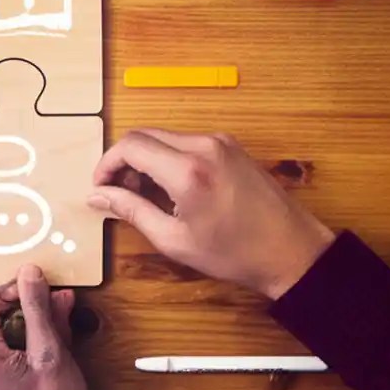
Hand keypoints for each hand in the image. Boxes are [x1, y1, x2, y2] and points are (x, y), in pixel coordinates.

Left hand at [0, 265, 93, 389]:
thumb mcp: (50, 353)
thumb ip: (38, 309)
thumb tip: (30, 273)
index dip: (20, 286)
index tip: (45, 287)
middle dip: (29, 299)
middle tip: (56, 301)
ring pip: (8, 317)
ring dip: (36, 314)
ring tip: (61, 321)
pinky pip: (13, 333)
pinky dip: (35, 329)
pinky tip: (58, 333)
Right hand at [89, 129, 334, 298]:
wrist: (292, 251)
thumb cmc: (234, 253)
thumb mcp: (174, 239)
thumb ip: (131, 210)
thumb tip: (98, 195)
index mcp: (187, 170)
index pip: (130, 146)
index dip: (106, 164)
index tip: (100, 187)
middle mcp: (203, 146)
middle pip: (144, 136)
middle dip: (123, 161)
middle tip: (118, 193)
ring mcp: (220, 142)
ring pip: (164, 137)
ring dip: (145, 159)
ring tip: (144, 195)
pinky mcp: (230, 146)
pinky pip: (185, 142)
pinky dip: (168, 158)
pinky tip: (169, 188)